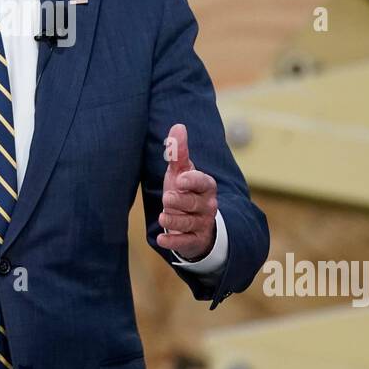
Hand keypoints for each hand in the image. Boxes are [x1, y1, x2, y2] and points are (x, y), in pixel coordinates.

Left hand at [156, 122, 217, 261]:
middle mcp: (207, 205)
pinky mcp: (194, 241)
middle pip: (195, 203)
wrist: (192, 221)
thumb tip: (178, 126)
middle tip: (168, 198)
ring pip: (189, 223)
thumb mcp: (181, 172)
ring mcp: (202, 224)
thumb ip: (178, 152)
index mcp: (206, 186)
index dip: (193, 180)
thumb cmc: (185, 190)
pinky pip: (185, 242)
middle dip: (181, 201)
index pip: (204, 182)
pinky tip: (161, 240)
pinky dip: (173, 242)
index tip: (181, 179)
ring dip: (175, 220)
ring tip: (162, 217)